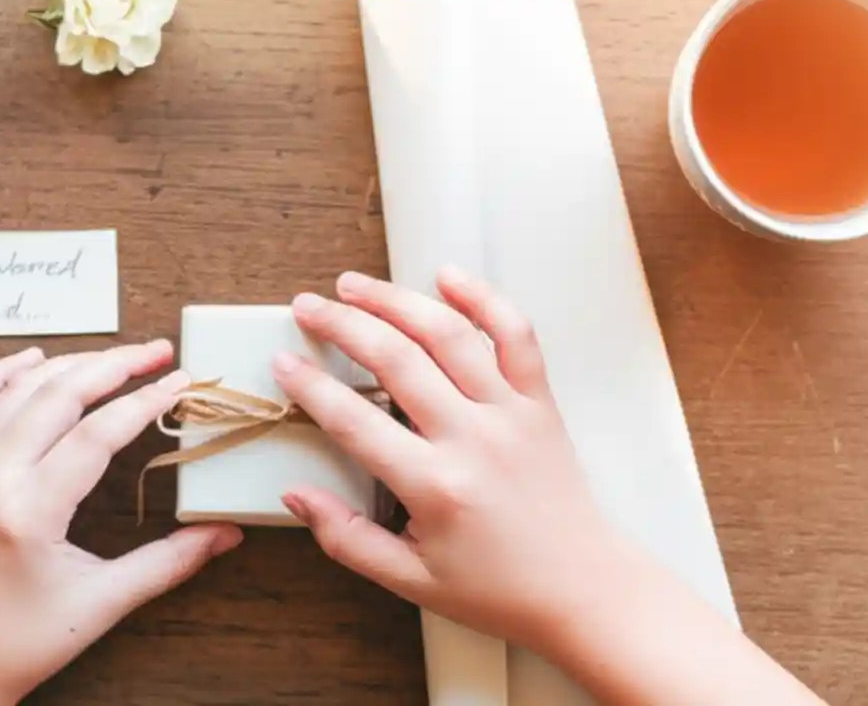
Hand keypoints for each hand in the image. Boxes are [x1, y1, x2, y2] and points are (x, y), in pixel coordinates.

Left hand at [0, 342, 242, 705]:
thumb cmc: (20, 643)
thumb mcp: (102, 604)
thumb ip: (168, 563)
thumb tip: (226, 534)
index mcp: (29, 513)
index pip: (98, 433)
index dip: (146, 401)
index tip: (182, 381)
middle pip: (57, 396)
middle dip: (115, 365)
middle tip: (159, 352)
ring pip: (15, 392)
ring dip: (68, 364)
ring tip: (114, 356)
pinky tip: (32, 359)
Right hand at [276, 270, 826, 705]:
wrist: (583, 589)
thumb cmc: (500, 589)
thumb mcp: (410, 580)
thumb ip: (347, 538)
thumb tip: (296, 496)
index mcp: (435, 486)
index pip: (354, 420)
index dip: (310, 386)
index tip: (283, 362)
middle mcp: (473, 438)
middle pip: (395, 359)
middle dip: (342, 324)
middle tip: (307, 308)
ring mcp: (511, 413)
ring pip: (448, 334)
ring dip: (396, 300)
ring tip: (355, 284)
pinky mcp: (540, 402)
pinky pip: (516, 335)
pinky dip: (484, 298)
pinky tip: (447, 277)